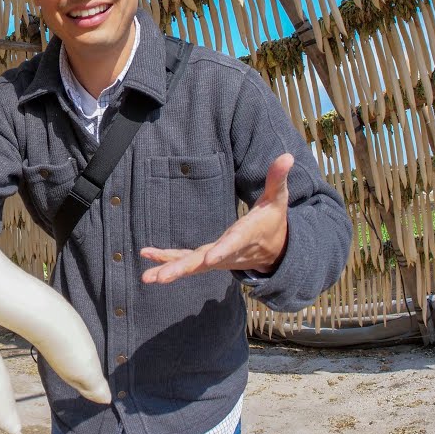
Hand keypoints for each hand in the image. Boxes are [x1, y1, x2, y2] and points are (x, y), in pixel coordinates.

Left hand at [140, 153, 292, 283]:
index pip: (233, 243)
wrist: (276, 252)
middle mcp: (228, 252)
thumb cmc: (274, 221)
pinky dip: (167, 260)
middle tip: (162, 277)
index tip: (209, 260)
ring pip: (191, 266)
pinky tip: (147, 254)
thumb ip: (278, 178)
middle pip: (204, 262)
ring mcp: (217, 258)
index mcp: (246, 236)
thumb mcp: (278, 199)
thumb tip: (287, 156)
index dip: (222, 251)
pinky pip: (186, 261)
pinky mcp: (209, 259)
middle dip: (182, 269)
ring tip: (148, 277)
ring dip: (169, 270)